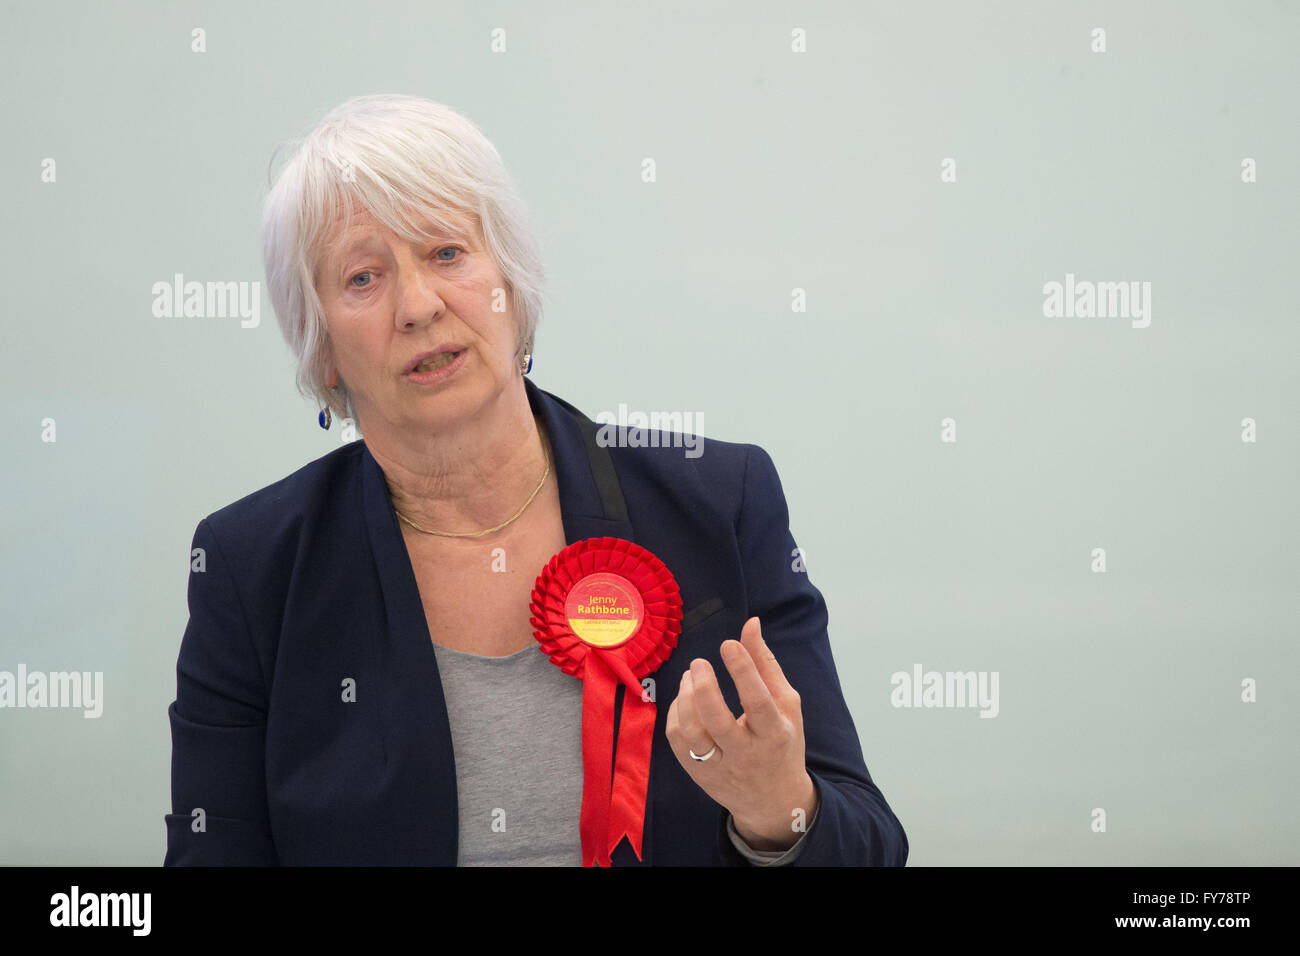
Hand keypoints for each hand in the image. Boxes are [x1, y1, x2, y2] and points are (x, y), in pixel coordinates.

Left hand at [664, 616, 818, 849]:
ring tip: (690, 677)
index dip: (742, 669)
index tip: (727, 643)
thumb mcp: (785, 704)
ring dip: (685, 698)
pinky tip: (684, 699)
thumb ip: (765, 664)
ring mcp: (720, 768)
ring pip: (692, 733)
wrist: (773, 800)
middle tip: (698, 663)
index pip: (757, 701)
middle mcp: (747, 755)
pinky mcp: (699, 775)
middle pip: (717, 721)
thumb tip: (750, 623)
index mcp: (775, 734)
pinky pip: (677, 742)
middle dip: (703, 686)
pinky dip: (676, 714)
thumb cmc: (782, 742)